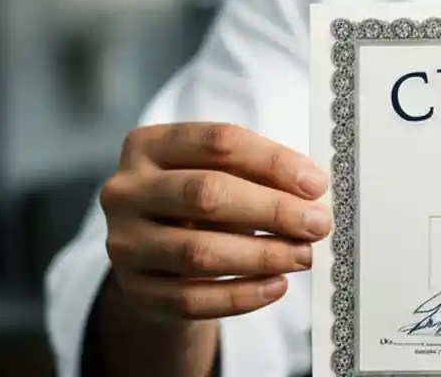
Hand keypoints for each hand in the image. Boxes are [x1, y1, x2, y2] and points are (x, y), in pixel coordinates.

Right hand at [100, 123, 331, 320]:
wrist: (162, 258)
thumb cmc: (206, 205)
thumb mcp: (227, 175)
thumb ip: (263, 175)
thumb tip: (312, 189)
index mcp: (150, 145)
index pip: (218, 142)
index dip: (273, 161)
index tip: (316, 183)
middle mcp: (126, 191)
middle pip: (205, 194)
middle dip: (271, 209)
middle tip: (317, 223)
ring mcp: (123, 243)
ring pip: (197, 252)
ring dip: (261, 255)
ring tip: (303, 256)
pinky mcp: (135, 291)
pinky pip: (191, 299)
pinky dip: (241, 295)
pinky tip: (277, 285)